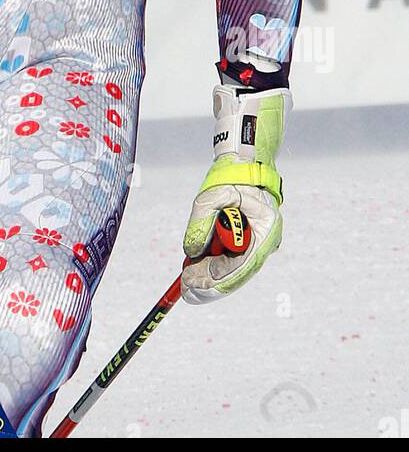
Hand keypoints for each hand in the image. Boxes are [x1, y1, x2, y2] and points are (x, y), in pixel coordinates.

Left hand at [180, 85, 288, 304]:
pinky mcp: (251, 239)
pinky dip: (216, 265)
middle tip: (186, 292)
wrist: (247, 159)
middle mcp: (266, 242)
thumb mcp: (211, 196)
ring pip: (234, 270)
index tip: (189, 284)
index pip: (238, 268)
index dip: (212, 280)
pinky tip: (199, 267)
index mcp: (264, 232)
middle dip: (210, 285)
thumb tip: (191, 252)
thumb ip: (200, 223)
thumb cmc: (232, 174)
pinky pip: (234, 260)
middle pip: (236, 275)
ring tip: (188, 279)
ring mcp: (260, 242)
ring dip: (212, 276)